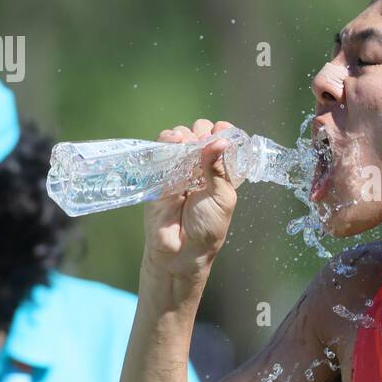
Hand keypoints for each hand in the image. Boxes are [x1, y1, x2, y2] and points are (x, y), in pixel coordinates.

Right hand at [141, 119, 238, 281]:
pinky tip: (174, 140)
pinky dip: (168, 138)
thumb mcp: (222, 197)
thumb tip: (220, 141)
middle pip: (200, 133)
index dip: (223, 132)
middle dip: (203, 132)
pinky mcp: (159, 172)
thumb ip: (218, 169)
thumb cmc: (207, 227)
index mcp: (220, 171)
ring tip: (188, 146)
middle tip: (204, 144)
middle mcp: (200, 166)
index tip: (223, 131)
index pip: (222, 140)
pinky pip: (161, 147)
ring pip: (181, 136)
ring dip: (186, 135)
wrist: (180, 250)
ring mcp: (178, 167)